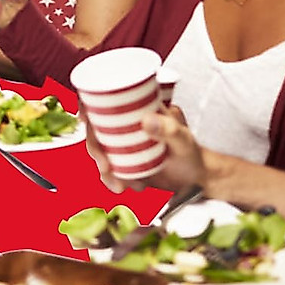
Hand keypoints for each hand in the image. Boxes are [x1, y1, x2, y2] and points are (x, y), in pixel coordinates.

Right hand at [82, 105, 202, 194]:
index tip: (85, 118)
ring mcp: (124, 142)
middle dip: (94, 147)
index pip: (106, 99)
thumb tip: (146, 120)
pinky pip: (109, 166)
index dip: (88, 104)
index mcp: (138, 108)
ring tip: (119, 183)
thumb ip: (169, 130)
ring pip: (100, 149)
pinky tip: (123, 186)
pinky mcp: (125, 160)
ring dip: (103, 167)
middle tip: (104, 165)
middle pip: (96, 127)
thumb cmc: (194, 154)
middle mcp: (126, 123)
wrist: (199, 180)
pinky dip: (112, 178)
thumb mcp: (184, 140)